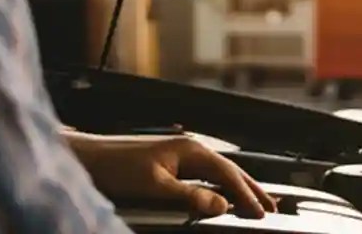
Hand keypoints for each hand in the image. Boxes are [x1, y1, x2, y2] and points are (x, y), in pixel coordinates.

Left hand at [73, 134, 276, 217]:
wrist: (90, 158)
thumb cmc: (118, 167)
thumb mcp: (155, 186)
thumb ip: (190, 196)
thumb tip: (220, 205)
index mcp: (190, 150)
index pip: (227, 174)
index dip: (246, 194)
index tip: (261, 212)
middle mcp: (189, 149)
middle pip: (229, 170)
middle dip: (251, 189)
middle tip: (271, 207)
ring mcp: (181, 155)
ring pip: (218, 173)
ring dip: (238, 188)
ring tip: (255, 202)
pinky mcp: (171, 164)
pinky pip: (205, 177)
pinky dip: (220, 188)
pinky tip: (223, 196)